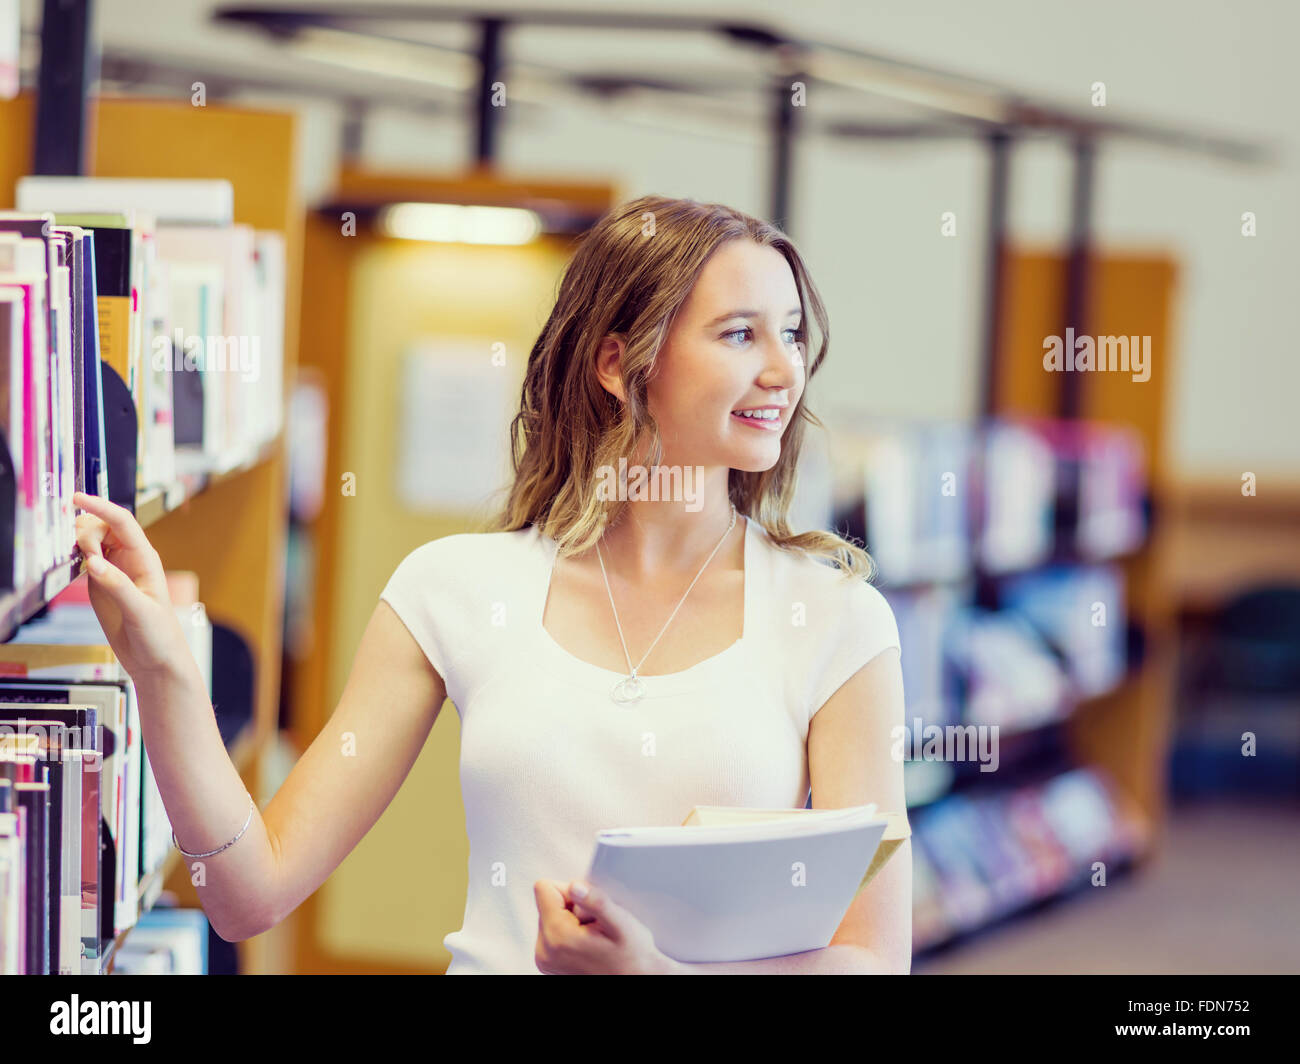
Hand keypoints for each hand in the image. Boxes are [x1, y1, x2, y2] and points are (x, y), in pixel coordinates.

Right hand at [71, 491, 188, 681]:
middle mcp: (130, 559)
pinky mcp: (101, 583)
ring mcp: (115, 569)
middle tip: (86, 558)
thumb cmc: (159, 635)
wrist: (155, 660)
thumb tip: (94, 562)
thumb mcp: (140, 611)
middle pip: (102, 526)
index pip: (122, 522)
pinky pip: (85, 558)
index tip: (77, 498)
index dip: (101, 506)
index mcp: (145, 558)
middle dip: (87, 531)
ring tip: (83, 566)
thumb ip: (117, 586)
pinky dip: (75, 556)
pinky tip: (73, 566)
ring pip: (92, 540)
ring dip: (80, 543)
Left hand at [533, 879, 678, 974]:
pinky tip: (588, 945)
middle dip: (572, 908)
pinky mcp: (548, 963)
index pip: (544, 888)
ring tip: (594, 937)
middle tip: (596, 926)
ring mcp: (544, 959)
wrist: (635, 980)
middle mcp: (543, 950)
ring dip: (572, 920)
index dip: (570, 891)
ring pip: (550, 916)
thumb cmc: (631, 954)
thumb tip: (574, 886)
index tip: (589, 908)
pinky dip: (570, 933)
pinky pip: (552, 932)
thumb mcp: (621, 924)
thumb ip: (596, 902)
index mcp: (557, 936)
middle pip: (547, 903)